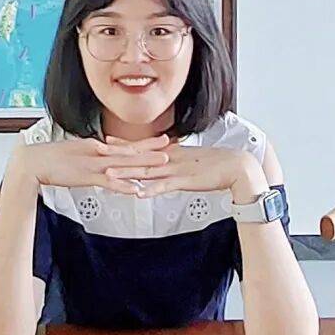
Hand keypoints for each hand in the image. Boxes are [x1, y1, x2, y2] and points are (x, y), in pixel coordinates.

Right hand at [18, 134, 169, 194]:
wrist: (33, 162)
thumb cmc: (50, 158)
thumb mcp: (74, 153)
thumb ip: (89, 155)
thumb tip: (99, 156)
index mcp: (95, 146)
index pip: (124, 144)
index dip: (144, 143)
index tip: (159, 140)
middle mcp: (98, 152)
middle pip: (130, 151)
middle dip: (151, 149)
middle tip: (170, 146)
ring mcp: (94, 164)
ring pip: (124, 165)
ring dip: (144, 165)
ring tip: (162, 165)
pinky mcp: (87, 176)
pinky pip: (109, 182)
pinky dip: (123, 185)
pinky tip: (135, 189)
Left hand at [103, 135, 256, 197]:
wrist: (237, 167)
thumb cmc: (215, 164)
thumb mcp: (190, 158)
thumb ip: (176, 158)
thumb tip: (164, 157)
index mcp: (171, 152)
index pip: (142, 147)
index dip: (123, 145)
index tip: (106, 141)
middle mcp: (170, 158)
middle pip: (139, 156)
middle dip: (116, 155)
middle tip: (97, 152)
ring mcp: (176, 169)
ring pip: (146, 171)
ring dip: (127, 173)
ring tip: (109, 174)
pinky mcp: (185, 181)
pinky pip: (165, 186)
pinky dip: (152, 189)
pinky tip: (139, 193)